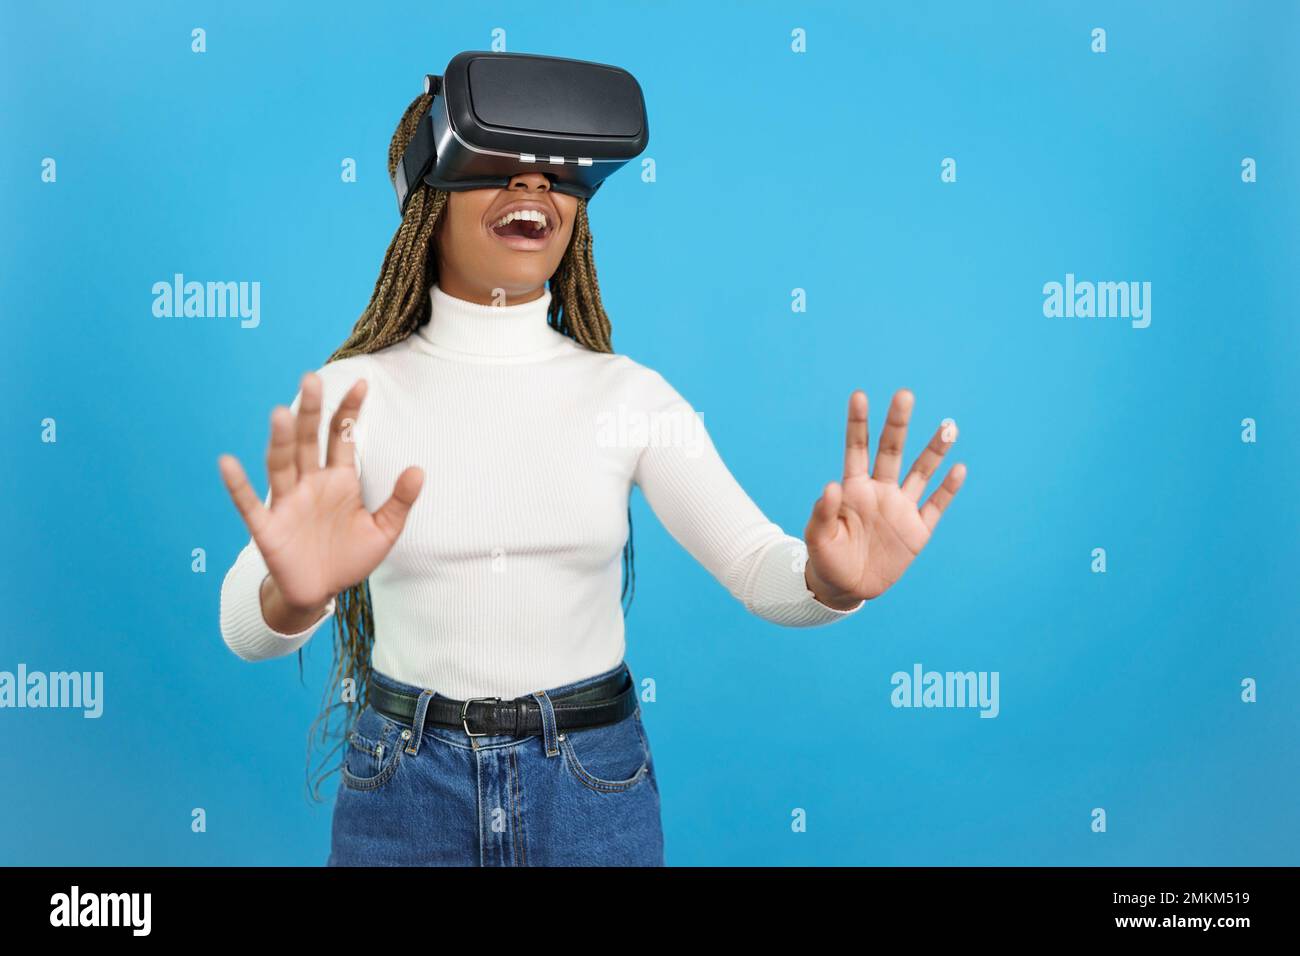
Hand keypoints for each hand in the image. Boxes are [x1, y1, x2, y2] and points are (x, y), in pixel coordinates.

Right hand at [217, 372, 423, 615]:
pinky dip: (237, 485)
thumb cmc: (350, 556)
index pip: (342, 437)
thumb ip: (399, 501)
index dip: (349, 412)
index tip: (362, 383)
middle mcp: (310, 483)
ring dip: (280, 439)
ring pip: (281, 464)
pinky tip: (228, 462)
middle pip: (308, 440)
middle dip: (311, 412)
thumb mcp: (384, 530)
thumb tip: (418, 469)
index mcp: (339, 479)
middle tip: (311, 378)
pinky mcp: (267, 526)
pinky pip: (249, 503)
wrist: (322, 592)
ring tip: (281, 412)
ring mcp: (287, 502)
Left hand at [803, 389, 965, 608]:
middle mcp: (880, 491)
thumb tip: (831, 485)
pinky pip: (935, 506)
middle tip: (905, 395)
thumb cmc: (826, 558)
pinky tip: (958, 469)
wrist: (845, 588)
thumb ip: (823, 512)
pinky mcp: (917, 531)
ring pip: (921, 473)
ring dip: (934, 451)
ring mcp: (901, 509)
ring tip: (948, 426)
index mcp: (853, 488)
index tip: (859, 395)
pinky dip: (947, 489)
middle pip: (892, 451)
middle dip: (898, 424)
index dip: (857, 423)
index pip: (857, 449)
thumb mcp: (818, 537)